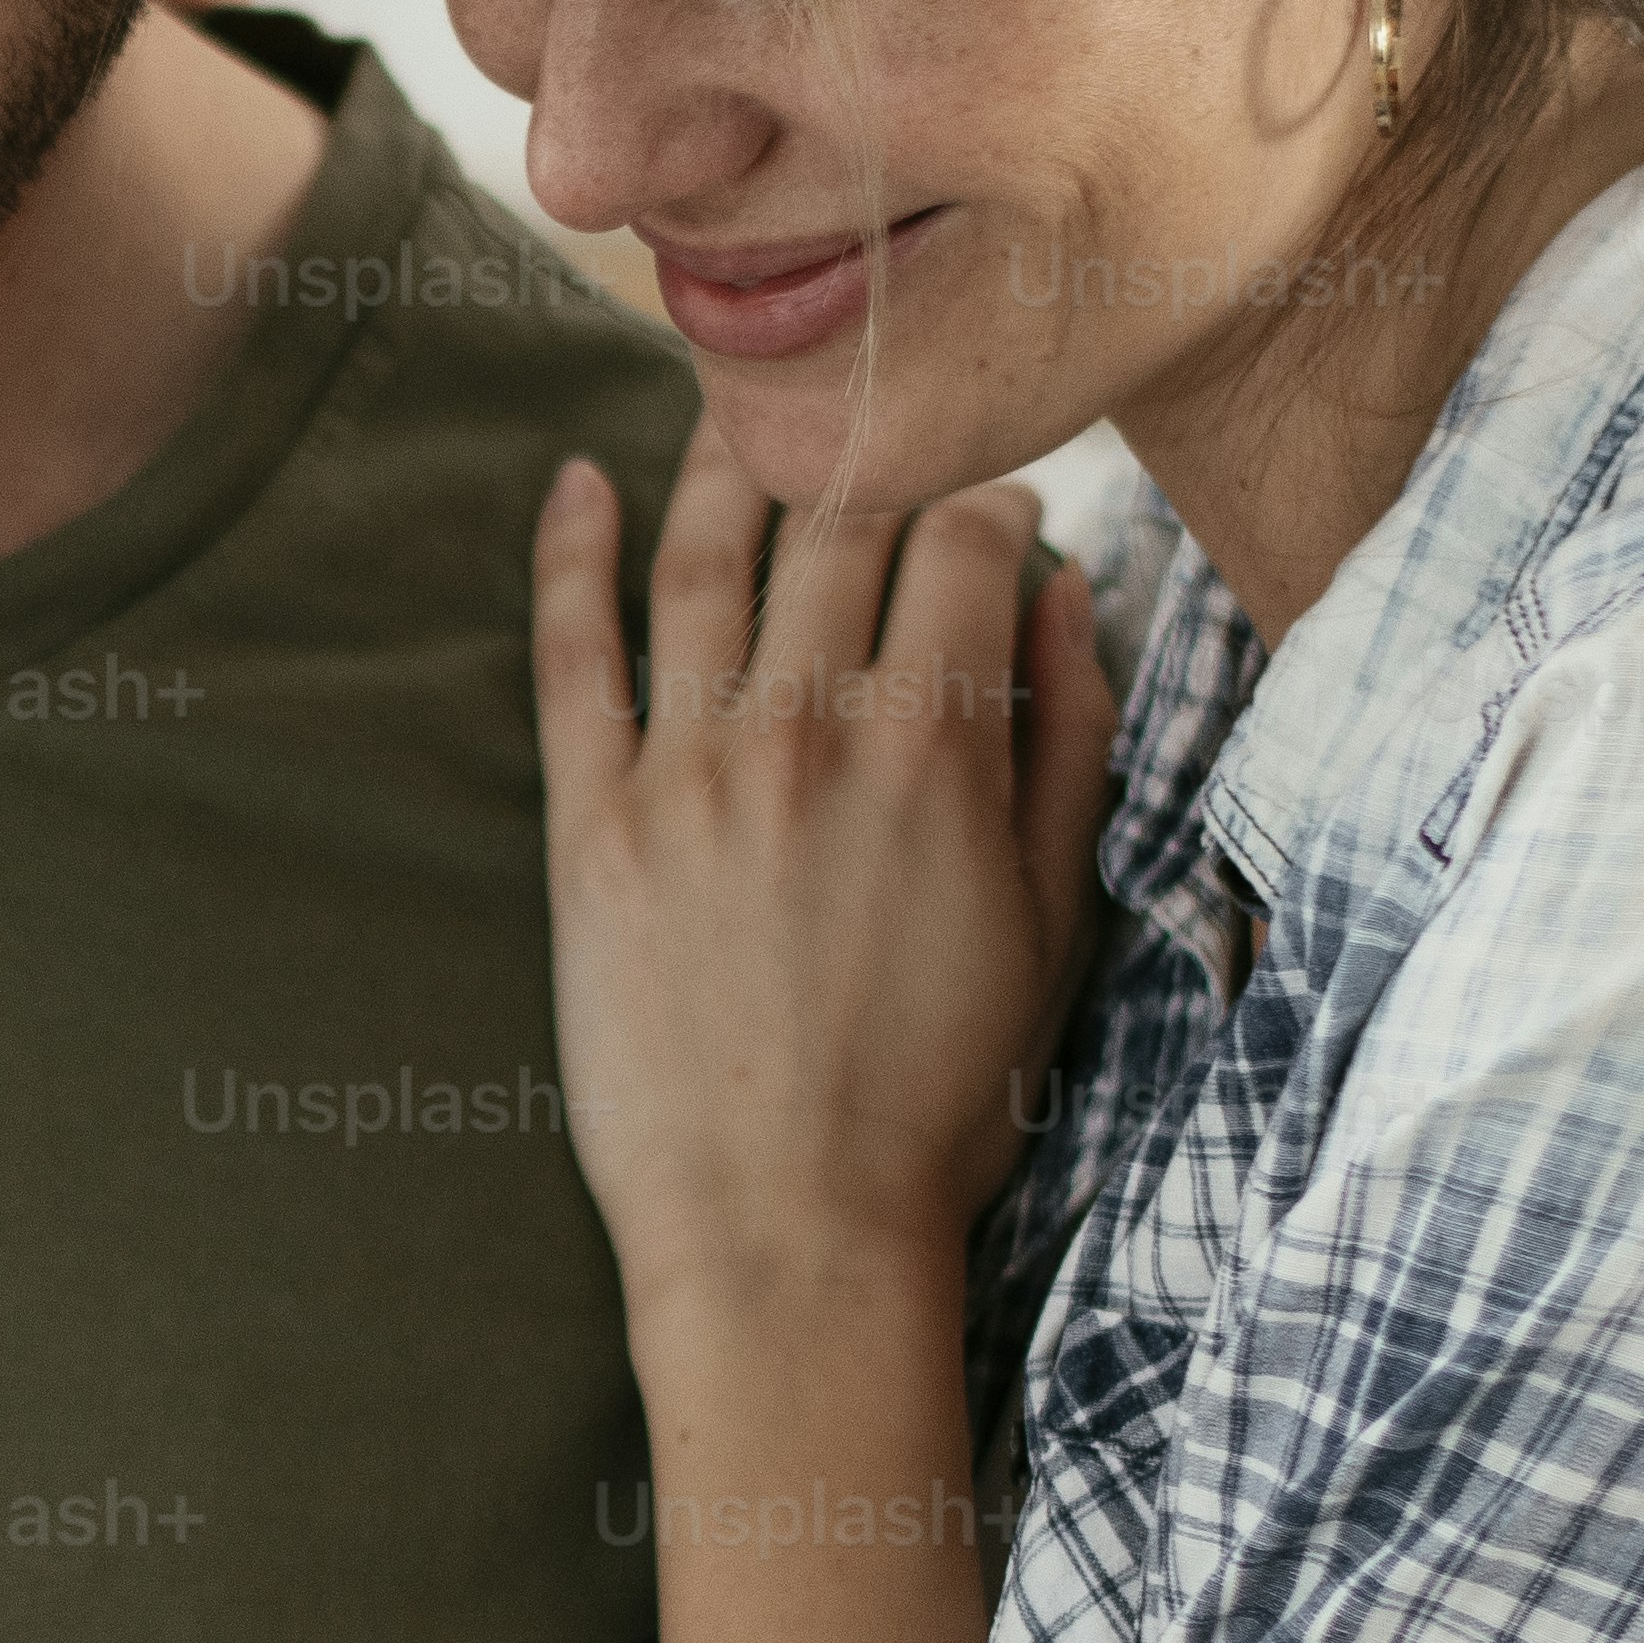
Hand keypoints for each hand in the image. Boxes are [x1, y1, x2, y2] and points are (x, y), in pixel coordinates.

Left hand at [530, 441, 1113, 1330]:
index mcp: (940, 749)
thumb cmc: (943, 1096)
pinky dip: (572, 558)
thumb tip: (1071, 595)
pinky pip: (572, 656)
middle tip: (872, 429)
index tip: (995, 501)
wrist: (791, 1231)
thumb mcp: (1053, 916)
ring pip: (704, 563)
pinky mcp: (592, 827)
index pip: (967, 543)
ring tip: (734, 411)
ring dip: (723, 468)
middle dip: (870, 458)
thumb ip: (1068, 741)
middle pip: (838, 529)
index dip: (991, 498)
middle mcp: (812, 734)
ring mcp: (691, 775)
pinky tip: (577, 487)